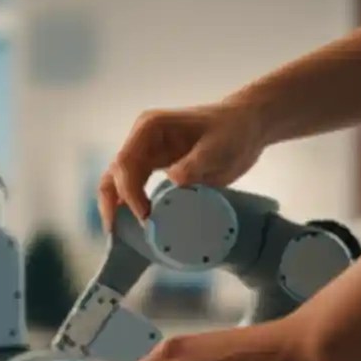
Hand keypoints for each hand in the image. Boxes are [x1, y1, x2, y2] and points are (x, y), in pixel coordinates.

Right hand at [98, 101, 267, 229]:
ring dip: (117, 206)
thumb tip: (173, 182)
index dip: (129, 192)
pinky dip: (131, 206)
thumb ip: (195, 164)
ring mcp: (147, 154)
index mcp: (150, 129)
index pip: (126, 163)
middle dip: (114, 202)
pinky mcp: (156, 167)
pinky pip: (135, 187)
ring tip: (119, 233)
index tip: (146, 216)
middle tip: (118, 232)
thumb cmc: (233, 131)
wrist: (246, 128)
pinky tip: (134, 225)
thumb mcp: (217, 147)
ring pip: (119, 181)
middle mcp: (142, 140)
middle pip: (115, 173)